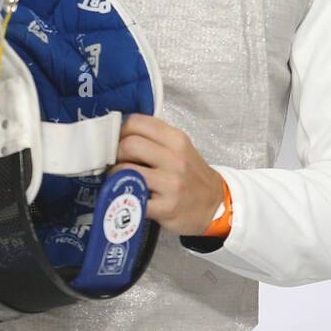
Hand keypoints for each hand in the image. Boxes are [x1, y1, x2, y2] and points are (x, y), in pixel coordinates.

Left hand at [110, 114, 225, 235]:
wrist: (215, 204)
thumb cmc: (191, 175)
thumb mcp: (180, 148)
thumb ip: (155, 138)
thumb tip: (119, 134)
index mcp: (176, 139)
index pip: (136, 122)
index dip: (120, 132)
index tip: (118, 142)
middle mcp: (175, 158)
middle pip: (128, 145)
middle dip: (115, 155)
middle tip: (118, 163)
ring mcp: (171, 183)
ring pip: (125, 170)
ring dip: (115, 176)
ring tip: (120, 180)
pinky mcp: (166, 207)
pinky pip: (132, 197)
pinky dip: (123, 197)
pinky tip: (128, 196)